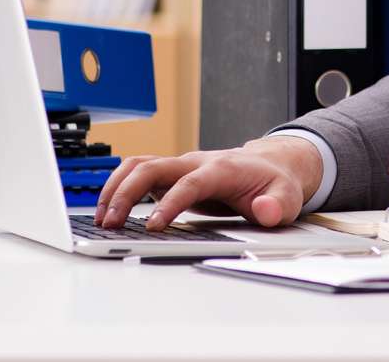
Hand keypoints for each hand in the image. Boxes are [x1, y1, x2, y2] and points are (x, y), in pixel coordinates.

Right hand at [94, 135, 323, 231]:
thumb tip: (264, 212)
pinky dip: (120, 187)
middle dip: (127, 193)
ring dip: (116, 188)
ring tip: (101, 218)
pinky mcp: (173, 175)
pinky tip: (109, 210)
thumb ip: (276, 206)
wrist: (272, 165)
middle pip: (152, 167)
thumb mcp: (286, 198)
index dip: (169, 203)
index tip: (153, 226)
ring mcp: (182, 166)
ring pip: (139, 166)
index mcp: (221, 169)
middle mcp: (196, 162)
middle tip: (110, 223)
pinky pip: (139, 173)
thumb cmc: (275, 182)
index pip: (189, 183)